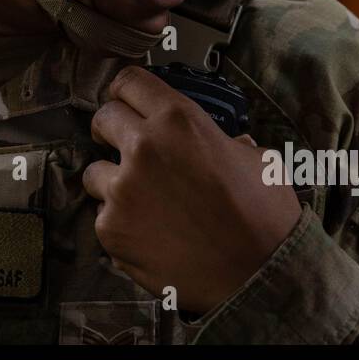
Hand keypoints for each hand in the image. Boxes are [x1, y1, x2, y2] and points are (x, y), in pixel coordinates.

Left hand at [82, 65, 301, 313]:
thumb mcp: (256, 158)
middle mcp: (144, 147)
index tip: (127, 101)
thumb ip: (225, 141)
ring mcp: (122, 189)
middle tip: (128, 146)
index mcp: (179, 120)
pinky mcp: (111, 228)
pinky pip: (102, 214)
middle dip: (113, 130)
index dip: (127, 91)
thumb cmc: (263, 217)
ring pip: (95, 170)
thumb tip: (225, 142)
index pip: (129, 82)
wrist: (258, 277)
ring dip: (113, 180)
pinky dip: (120, 221)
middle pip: (103, 118)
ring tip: (143, 199)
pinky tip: (149, 231)